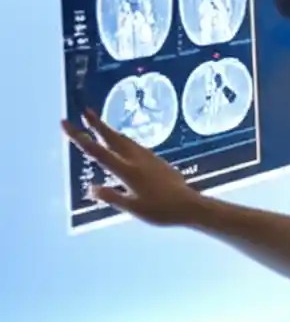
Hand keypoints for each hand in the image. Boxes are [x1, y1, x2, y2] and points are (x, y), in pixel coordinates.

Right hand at [62, 109, 204, 226]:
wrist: (190, 204)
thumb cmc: (161, 210)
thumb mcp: (134, 209)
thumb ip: (113, 197)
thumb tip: (91, 188)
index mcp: (128, 171)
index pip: (98, 152)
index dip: (80, 138)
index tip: (67, 124)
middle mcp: (137, 160)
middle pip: (113, 138)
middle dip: (97, 124)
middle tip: (84, 110)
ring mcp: (149, 158)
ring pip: (125, 140)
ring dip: (110, 131)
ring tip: (98, 123)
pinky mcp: (157, 160)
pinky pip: (135, 145)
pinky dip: (123, 140)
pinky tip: (122, 142)